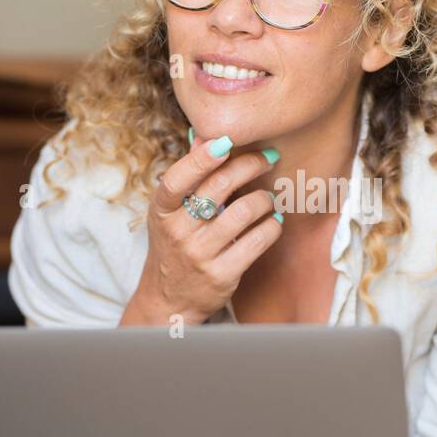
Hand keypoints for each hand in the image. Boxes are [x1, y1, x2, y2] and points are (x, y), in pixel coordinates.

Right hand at [121, 134, 282, 326]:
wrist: (170, 299)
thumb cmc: (174, 245)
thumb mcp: (170, 212)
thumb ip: (189, 177)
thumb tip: (205, 137)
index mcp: (162, 211)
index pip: (178, 179)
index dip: (201, 158)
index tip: (226, 142)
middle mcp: (178, 232)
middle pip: (219, 187)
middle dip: (250, 165)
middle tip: (268, 157)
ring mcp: (199, 255)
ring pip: (243, 212)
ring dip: (264, 198)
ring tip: (268, 197)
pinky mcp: (222, 275)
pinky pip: (257, 241)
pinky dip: (272, 226)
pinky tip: (274, 221)